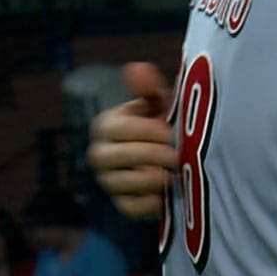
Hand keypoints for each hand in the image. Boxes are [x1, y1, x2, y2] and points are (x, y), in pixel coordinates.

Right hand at [87, 62, 178, 218]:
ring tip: (174, 173)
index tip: (169, 131)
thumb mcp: (160, 104)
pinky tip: (167, 194)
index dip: (145, 131)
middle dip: (148, 155)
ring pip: (121, 184)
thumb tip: (135, 67)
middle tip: (175, 155)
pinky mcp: (123, 205)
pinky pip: (131, 207)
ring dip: (150, 179)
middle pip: (114, 157)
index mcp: (107, 125)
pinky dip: (150, 203)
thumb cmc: (164, 124)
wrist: (174, 157)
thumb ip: (149, 88)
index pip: (117, 128)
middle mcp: (100, 154)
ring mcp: (109, 181)